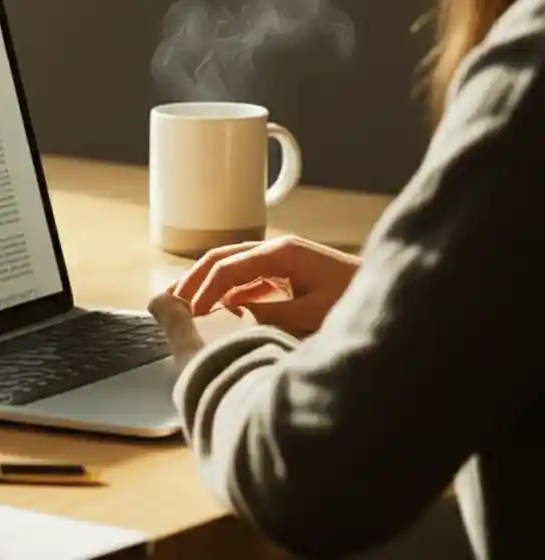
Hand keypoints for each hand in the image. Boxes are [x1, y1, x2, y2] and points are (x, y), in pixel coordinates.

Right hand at [170, 235, 359, 334]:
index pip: (229, 267)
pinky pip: (248, 280)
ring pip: (232, 267)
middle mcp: (279, 251)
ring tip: (182, 302)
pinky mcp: (288, 276)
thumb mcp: (313, 314)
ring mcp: (283, 262)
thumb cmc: (358, 304)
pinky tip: (216, 309)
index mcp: (283, 253)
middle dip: (195, 279)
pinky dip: (227, 292)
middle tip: (170, 301)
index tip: (189, 313)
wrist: (395, 299)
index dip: (205, 290)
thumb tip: (238, 312)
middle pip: (223, 258)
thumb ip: (271, 312)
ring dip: (206, 284)